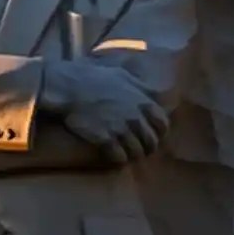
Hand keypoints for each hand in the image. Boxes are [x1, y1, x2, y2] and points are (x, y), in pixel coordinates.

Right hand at [41, 61, 169, 163]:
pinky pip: (120, 157)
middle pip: (151, 141)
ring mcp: (121, 129)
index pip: (162, 124)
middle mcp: (136, 117)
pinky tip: (115, 157)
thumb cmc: (95, 78)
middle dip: (147, 148)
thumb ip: (138, 85)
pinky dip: (119, 159)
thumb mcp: (123, 75)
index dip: (159, 133)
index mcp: (143, 102)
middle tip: (139, 150)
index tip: (152, 135)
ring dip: (132, 155)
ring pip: (136, 152)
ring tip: (127, 155)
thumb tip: (147, 89)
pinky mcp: (106, 139)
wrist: (71, 87)